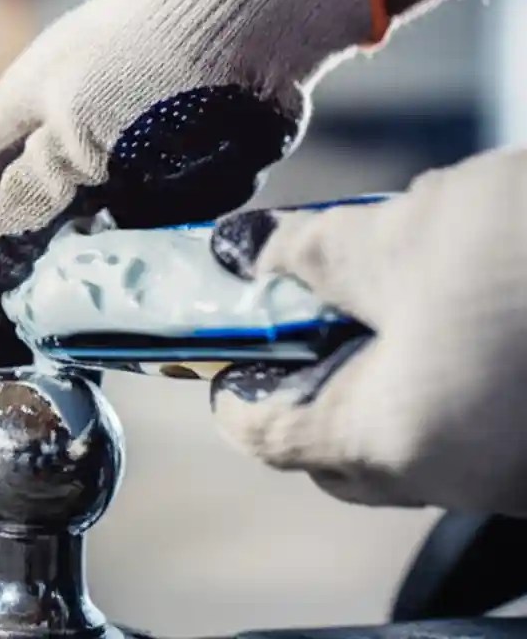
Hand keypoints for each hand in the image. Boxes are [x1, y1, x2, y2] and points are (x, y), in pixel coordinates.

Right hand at [0, 0, 379, 406]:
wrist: (268, 14)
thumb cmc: (165, 54)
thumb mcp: (82, 123)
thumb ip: (33, 195)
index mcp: (11, 135)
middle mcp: (49, 161)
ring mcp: (106, 180)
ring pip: (58, 268)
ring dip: (40, 326)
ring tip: (27, 384)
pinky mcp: (162, 195)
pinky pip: (123, 267)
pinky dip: (110, 308)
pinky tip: (108, 348)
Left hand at [210, 148, 526, 516]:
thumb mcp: (403, 234)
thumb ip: (308, 254)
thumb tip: (247, 252)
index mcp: (393, 439)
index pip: (270, 435)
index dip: (229, 386)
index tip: (216, 351)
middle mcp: (458, 478)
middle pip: (340, 449)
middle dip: (305, 385)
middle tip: (294, 315)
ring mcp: (520, 472)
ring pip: (414, 437)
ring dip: (378, 376)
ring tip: (375, 294)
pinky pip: (476, 425)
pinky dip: (443, 377)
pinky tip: (456, 310)